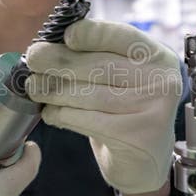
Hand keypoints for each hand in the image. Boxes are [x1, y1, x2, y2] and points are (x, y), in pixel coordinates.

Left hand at [25, 19, 182, 194]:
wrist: (143, 161)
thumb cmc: (125, 111)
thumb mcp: (122, 77)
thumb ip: (96, 57)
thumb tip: (48, 45)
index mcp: (158, 57)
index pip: (122, 36)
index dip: (91, 33)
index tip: (65, 35)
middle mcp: (162, 81)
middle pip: (101, 66)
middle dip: (60, 61)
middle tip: (33, 59)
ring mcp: (152, 110)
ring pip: (90, 94)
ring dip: (55, 90)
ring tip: (35, 87)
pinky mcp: (137, 137)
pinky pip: (87, 120)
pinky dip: (62, 114)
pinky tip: (50, 112)